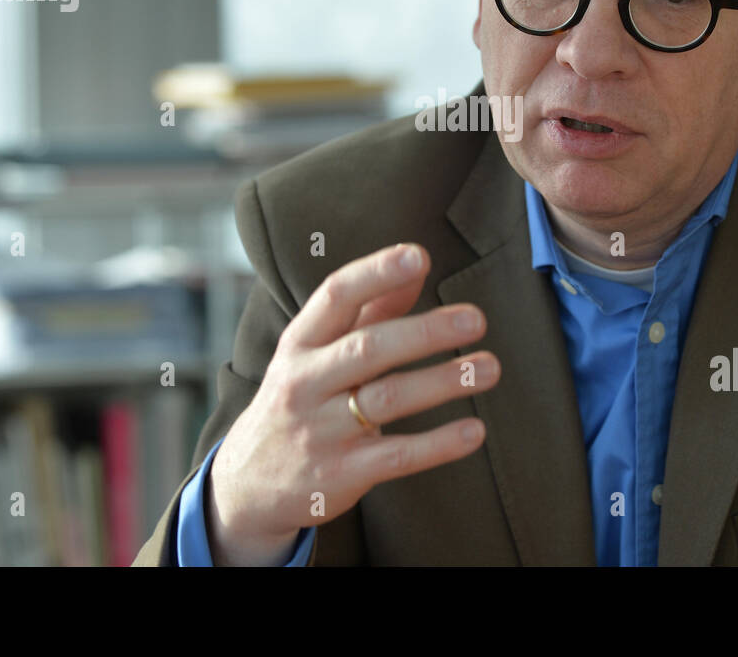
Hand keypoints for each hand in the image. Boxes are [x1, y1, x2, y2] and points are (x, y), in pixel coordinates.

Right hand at [205, 242, 498, 564]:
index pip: (335, 296)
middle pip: (367, 348)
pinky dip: (438, 444)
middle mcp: (305, 382)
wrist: (248, 483)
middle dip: (425, 332)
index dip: (375, 272)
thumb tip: (417, 262)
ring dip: (443, 382)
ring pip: (387, 400)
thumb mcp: (317, 351)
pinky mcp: (341, 475)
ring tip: (489, 368)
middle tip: (476, 320)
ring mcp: (321, 432)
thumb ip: (369, 308)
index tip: (418, 255)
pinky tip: (475, 431)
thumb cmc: (300, 397)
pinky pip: (397, 456)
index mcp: (300, 343)